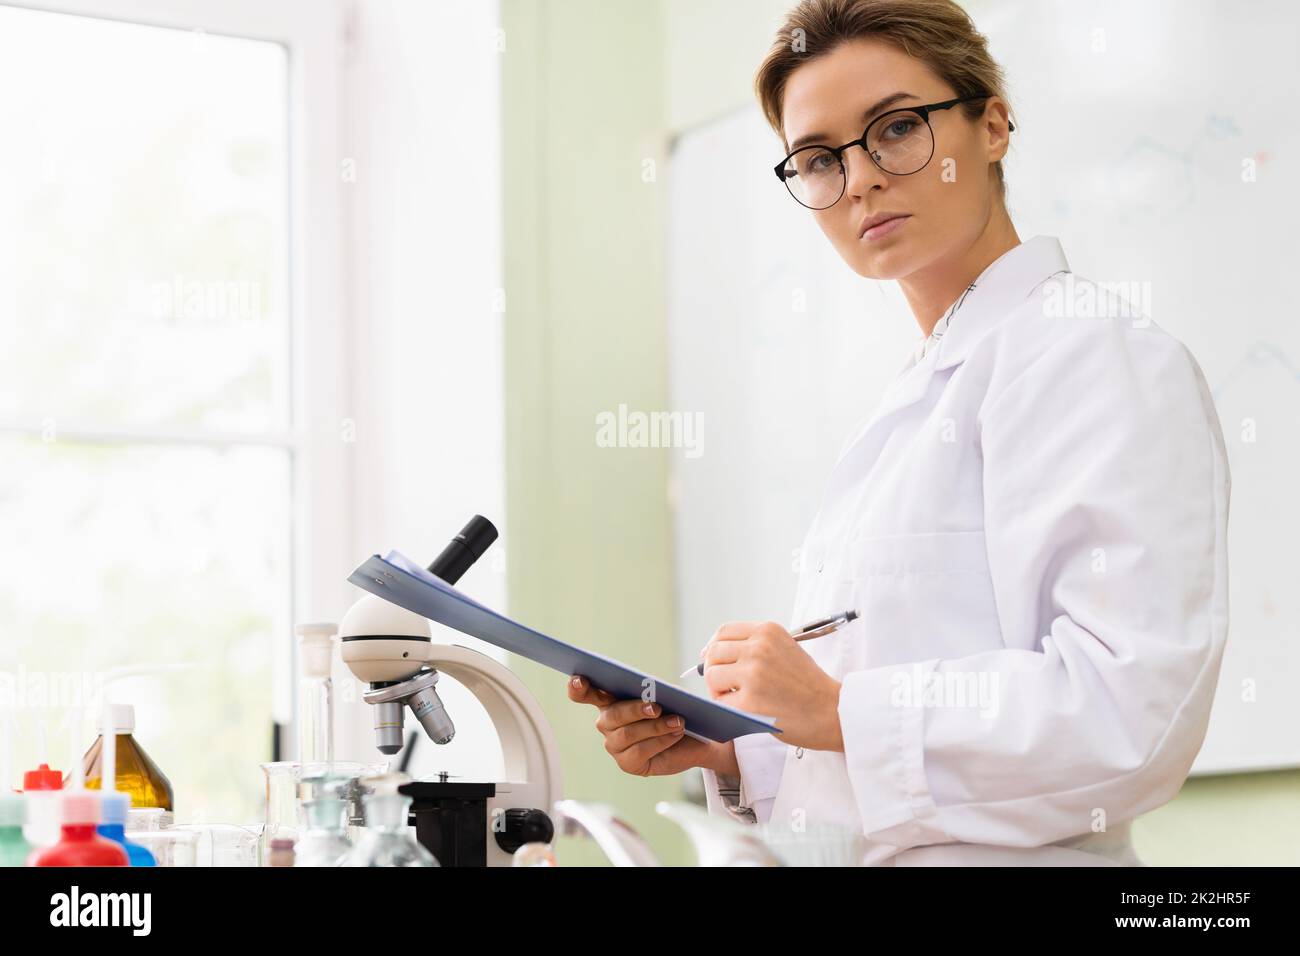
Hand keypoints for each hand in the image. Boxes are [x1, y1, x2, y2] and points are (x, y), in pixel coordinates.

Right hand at [567, 675, 728, 776]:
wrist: (695, 739)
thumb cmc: (675, 711)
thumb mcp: (664, 696)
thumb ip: (652, 692)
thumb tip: (650, 691)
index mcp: (610, 700)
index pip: (585, 693)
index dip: (578, 688)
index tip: (579, 680)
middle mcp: (607, 723)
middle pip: (612, 715)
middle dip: (634, 710)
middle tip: (656, 707)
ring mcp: (614, 745)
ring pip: (627, 734)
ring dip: (655, 727)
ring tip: (677, 722)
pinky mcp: (627, 763)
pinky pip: (639, 752)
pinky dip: (660, 741)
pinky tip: (675, 734)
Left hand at [702, 621, 844, 751]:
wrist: (834, 711)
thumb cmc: (810, 685)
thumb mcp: (785, 649)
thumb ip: (754, 646)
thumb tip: (711, 652)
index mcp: (768, 631)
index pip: (724, 632)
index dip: (713, 646)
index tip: (712, 659)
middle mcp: (759, 648)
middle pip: (714, 653)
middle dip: (714, 670)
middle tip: (724, 685)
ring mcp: (753, 674)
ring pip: (712, 676)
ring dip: (718, 689)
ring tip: (735, 698)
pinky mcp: (749, 702)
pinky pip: (720, 701)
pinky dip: (725, 708)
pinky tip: (741, 711)